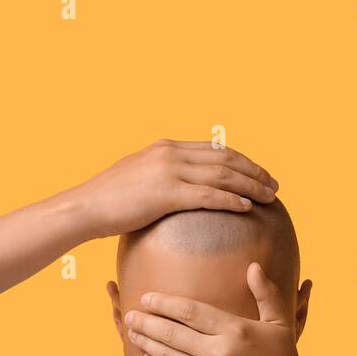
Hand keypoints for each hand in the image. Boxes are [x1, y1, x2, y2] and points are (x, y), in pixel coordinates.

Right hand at [64, 139, 278, 239]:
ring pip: (222, 174)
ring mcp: (169, 171)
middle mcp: (170, 153)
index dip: (240, 159)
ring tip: (270, 196)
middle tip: (273, 184)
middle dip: (253, 170)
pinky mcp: (166, 193)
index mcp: (165, 147)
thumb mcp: (136, 181)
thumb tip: (174, 193)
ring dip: (251, 184)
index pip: (213, 149)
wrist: (83, 208)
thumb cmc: (106, 203)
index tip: (257, 172)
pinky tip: (247, 207)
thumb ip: (158, 179)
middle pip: (224, 157)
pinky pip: (208, 195)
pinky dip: (231, 199)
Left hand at [125, 262, 311, 355]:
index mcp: (235, 330)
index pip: (189, 311)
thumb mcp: (280, 323)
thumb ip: (265, 293)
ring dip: (146, 343)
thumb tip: (253, 266)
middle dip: (146, 322)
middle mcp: (219, 352)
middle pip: (172, 332)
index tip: (147, 298)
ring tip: (132, 333)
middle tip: (130, 315)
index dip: (164, 303)